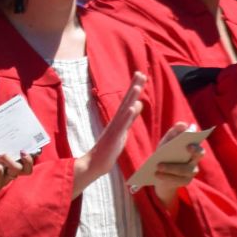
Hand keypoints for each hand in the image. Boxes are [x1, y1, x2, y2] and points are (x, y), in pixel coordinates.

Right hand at [73, 70, 145, 196]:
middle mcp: (116, 121)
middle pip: (126, 101)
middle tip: (140, 73)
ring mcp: (114, 128)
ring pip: (124, 110)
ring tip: (137, 86)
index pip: (128, 101)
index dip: (134, 88)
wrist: (96, 163)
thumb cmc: (109, 149)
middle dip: (134, 87)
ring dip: (130, 98)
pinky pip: (121, 125)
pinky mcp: (114, 137)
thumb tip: (137, 103)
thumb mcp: (123, 130)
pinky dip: (127, 116)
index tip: (140, 75)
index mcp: (119, 120)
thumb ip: (130, 118)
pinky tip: (132, 107)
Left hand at [145, 120, 205, 207]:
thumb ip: (172, 133)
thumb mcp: (165, 144)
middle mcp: (195, 158)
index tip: (191, 135)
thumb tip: (182, 125)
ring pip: (187, 169)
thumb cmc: (164, 155)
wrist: (157, 175)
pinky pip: (179, 180)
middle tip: (186, 148)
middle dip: (195, 150)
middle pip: (200, 154)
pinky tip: (157, 174)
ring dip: (172, 167)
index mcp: (192, 146)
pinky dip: (167, 177)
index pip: (198, 140)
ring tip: (158, 166)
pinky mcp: (186, 181)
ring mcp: (192, 171)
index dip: (197, 137)